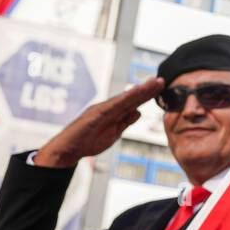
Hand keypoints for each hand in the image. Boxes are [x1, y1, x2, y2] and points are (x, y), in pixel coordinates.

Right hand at [32, 77, 163, 168]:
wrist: (67, 149)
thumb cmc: (88, 141)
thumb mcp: (113, 133)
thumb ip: (125, 122)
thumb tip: (138, 112)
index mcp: (114, 113)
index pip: (133, 102)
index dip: (147, 94)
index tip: (161, 87)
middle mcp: (108, 108)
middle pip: (131, 97)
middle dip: (146, 89)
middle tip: (161, 80)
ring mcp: (101, 110)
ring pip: (123, 99)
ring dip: (138, 91)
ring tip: (151, 84)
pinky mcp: (94, 115)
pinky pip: (111, 106)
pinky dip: (123, 99)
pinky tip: (134, 94)